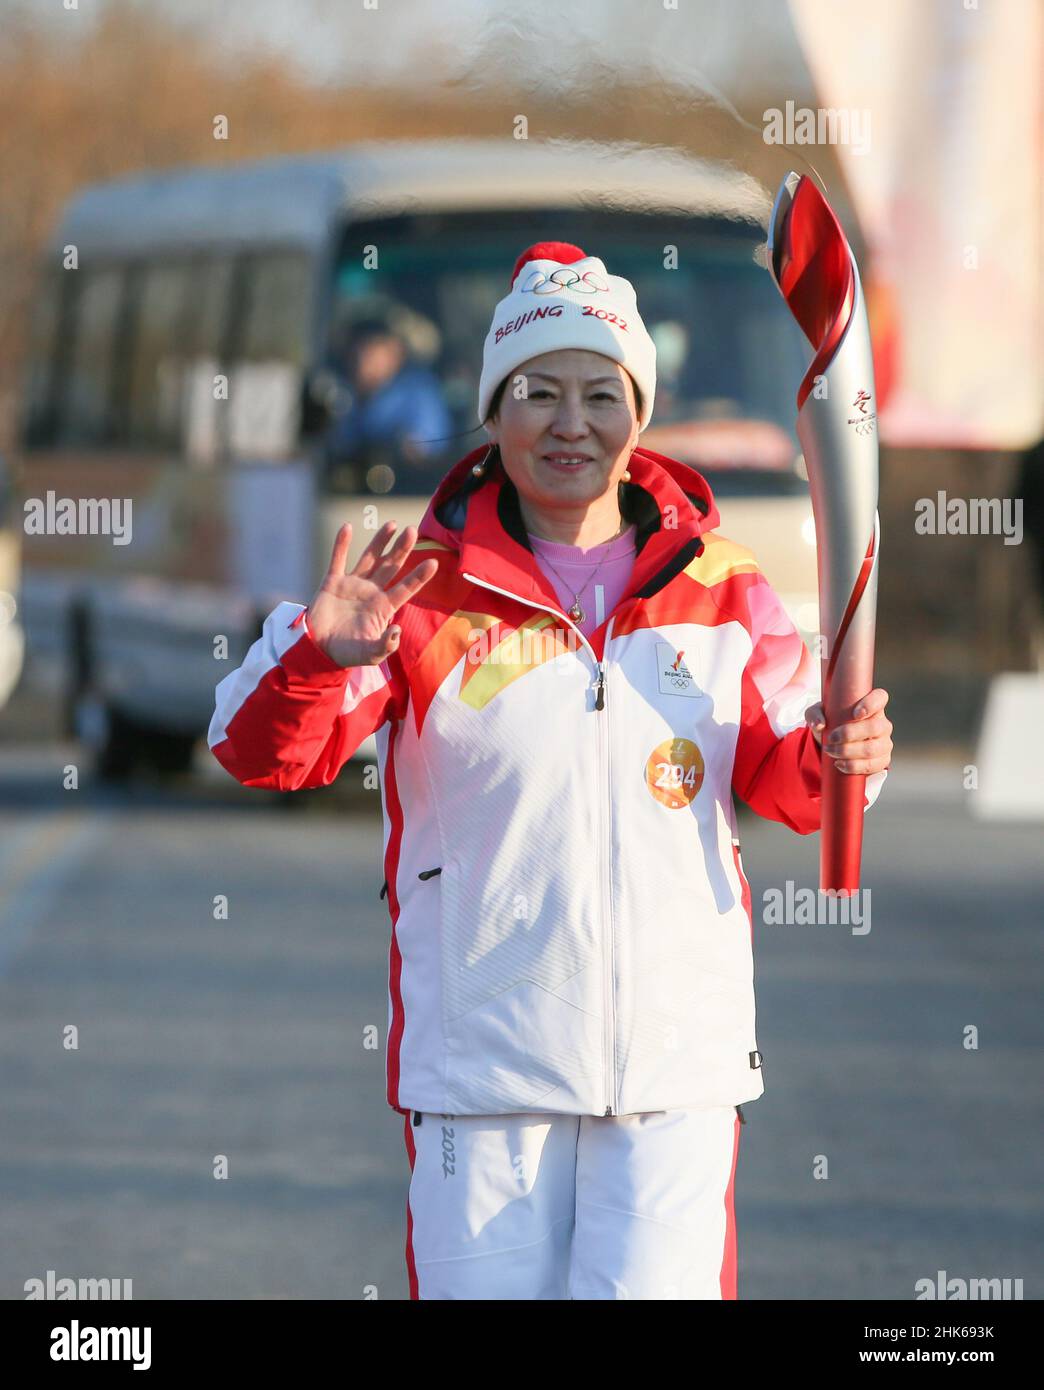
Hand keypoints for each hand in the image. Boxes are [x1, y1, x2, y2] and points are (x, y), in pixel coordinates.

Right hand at [305, 521, 437, 667]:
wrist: (320, 651)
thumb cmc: (348, 654)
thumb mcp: (371, 655)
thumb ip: (386, 645)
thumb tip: (398, 631)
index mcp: (383, 608)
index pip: (405, 588)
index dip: (418, 576)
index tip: (433, 562)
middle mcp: (371, 592)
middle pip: (390, 567)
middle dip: (401, 550)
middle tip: (413, 531)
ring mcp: (352, 585)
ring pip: (369, 558)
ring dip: (380, 541)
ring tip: (392, 524)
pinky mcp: (332, 583)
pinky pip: (338, 560)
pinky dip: (342, 544)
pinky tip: (347, 527)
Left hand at [805, 688, 892, 774]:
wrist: (832, 744)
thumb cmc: (830, 723)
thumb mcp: (817, 714)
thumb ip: (814, 714)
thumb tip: (820, 724)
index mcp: (871, 706)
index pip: (880, 697)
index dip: (871, 704)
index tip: (855, 714)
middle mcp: (882, 723)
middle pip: (875, 727)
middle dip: (850, 734)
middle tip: (831, 738)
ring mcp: (884, 743)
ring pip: (872, 749)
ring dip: (849, 752)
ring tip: (831, 751)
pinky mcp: (882, 760)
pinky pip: (873, 765)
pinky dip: (853, 766)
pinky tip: (840, 764)